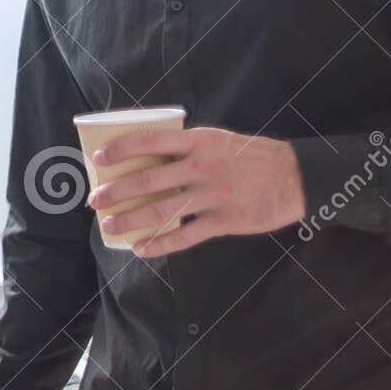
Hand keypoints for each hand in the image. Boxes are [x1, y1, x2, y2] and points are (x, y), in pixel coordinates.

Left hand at [86, 126, 305, 257]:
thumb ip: (185, 147)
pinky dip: (160, 244)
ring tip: (109, 225)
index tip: (99, 158)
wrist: (296, 177)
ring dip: (130, 220)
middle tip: (94, 200)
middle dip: (116, 191)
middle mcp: (201, 167)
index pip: (149, 141)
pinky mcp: (224, 221)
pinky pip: (185, 236)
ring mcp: (212, 195)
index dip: (120, 149)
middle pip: (148, 180)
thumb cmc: (250, 156)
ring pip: (161, 210)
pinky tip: (141, 249)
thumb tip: (145, 156)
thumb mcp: (217, 140)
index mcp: (197, 142)